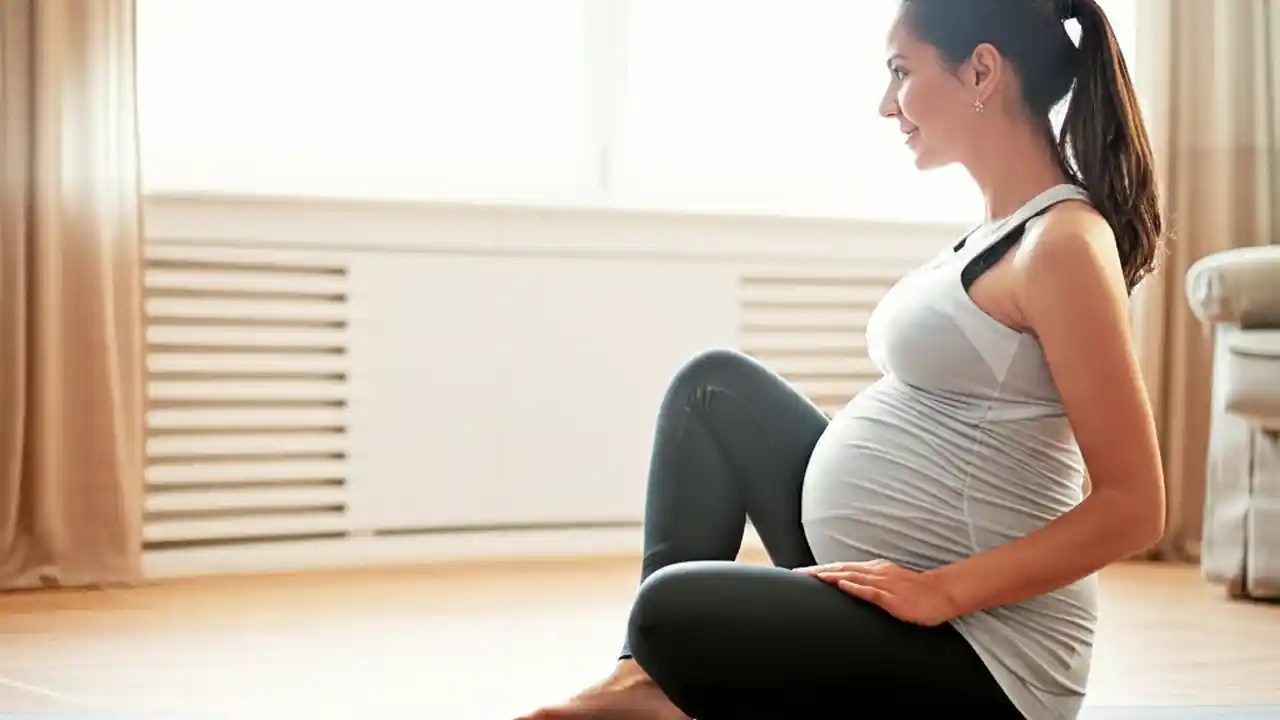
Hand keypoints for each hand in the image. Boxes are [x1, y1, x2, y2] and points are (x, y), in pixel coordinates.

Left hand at [794, 559, 957, 626]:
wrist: (940, 594)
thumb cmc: (913, 592)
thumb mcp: (887, 583)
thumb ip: (868, 584)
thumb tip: (848, 585)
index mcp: (873, 569)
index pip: (841, 568)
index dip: (820, 569)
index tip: (800, 573)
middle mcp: (875, 572)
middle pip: (841, 569)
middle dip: (818, 572)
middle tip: (796, 574)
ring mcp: (884, 583)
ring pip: (853, 577)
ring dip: (831, 576)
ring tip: (812, 576)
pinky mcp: (893, 597)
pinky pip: (872, 591)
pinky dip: (856, 587)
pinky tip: (843, 585)